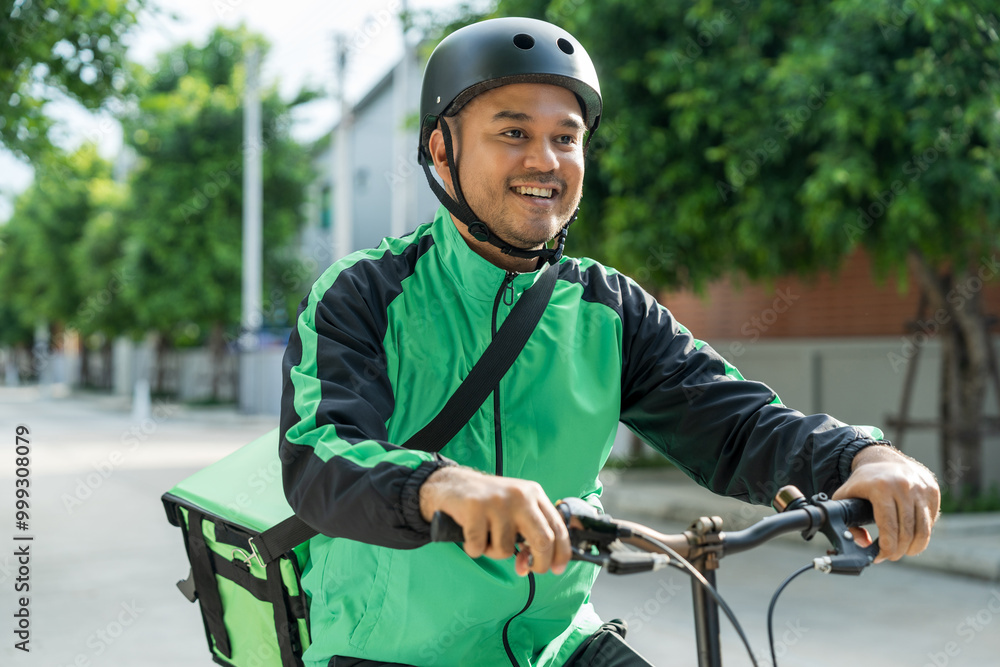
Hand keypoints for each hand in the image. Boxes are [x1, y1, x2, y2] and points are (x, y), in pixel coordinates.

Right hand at [419, 466, 570, 575]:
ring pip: (505, 549)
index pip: (558, 527)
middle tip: (526, 569)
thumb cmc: (487, 503)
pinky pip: (479, 547)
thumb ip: (528, 534)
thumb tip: (530, 566)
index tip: (557, 569)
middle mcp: (520, 495)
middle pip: (543, 540)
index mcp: (534, 494)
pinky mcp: (475, 508)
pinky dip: (473, 548)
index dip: (561, 553)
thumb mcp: (515, 509)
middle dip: (539, 563)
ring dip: (492, 552)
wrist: (451, 483)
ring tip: (484, 535)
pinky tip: (469, 533)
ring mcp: (498, 501)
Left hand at [832, 444, 940, 562]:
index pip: (889, 527)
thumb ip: (847, 521)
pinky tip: (913, 536)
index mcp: (881, 488)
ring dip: (915, 546)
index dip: (886, 547)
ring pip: (923, 529)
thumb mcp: (845, 496)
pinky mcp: (932, 490)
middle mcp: (903, 486)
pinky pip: (931, 520)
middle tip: (892, 556)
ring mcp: (920, 487)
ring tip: (905, 552)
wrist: (883, 457)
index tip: (881, 556)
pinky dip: (923, 532)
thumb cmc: (863, 481)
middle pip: (907, 531)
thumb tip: (863, 544)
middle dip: (900, 550)